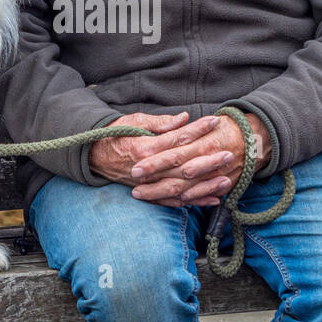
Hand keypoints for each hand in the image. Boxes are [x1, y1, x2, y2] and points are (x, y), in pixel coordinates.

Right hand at [90, 110, 269, 207]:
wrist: (92, 155)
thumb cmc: (114, 134)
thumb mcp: (134, 121)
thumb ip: (160, 122)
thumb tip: (184, 119)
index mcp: (145, 148)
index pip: (177, 139)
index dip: (197, 130)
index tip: (215, 121)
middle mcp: (148, 169)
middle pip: (184, 166)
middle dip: (208, 160)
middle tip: (229, 153)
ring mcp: (148, 185)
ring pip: (182, 187)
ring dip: (205, 185)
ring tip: (227, 180)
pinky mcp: (148, 194)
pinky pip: (174, 202)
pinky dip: (194, 202)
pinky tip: (212, 200)